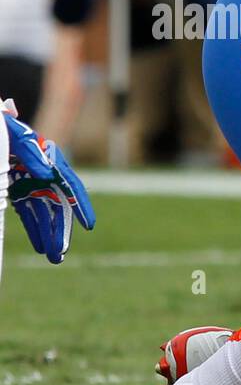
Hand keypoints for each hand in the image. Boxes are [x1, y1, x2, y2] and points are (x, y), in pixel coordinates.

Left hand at [4, 103, 94, 263]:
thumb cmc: (5, 126)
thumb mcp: (15, 134)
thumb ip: (30, 150)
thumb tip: (45, 173)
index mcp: (50, 160)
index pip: (71, 185)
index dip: (81, 205)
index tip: (89, 225)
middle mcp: (45, 175)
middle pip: (59, 206)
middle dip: (61, 231)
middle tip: (60, 253)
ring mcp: (32, 184)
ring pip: (45, 214)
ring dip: (50, 236)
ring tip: (53, 258)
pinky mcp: (18, 190)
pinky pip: (30, 213)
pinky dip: (35, 230)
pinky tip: (40, 247)